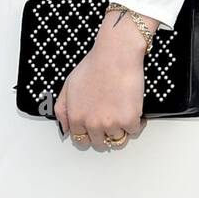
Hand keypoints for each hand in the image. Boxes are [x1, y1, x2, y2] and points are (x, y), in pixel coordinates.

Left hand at [55, 11, 151, 148]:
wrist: (116, 54)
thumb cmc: (94, 65)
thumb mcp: (69, 85)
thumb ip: (62, 110)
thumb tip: (65, 130)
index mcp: (76, 117)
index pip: (80, 140)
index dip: (88, 133)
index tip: (95, 127)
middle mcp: (92, 124)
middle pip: (100, 143)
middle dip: (104, 132)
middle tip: (109, 116)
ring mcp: (111, 123)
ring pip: (118, 139)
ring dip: (120, 127)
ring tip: (120, 109)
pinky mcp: (129, 120)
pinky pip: (134, 130)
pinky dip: (136, 121)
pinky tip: (132, 107)